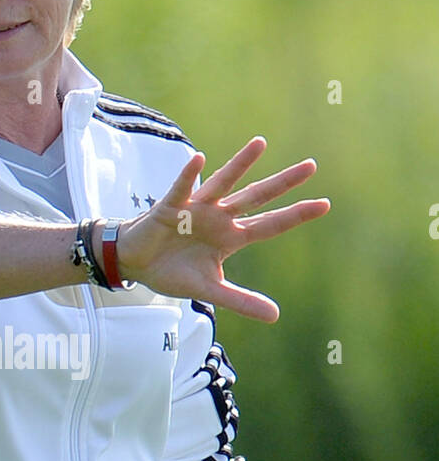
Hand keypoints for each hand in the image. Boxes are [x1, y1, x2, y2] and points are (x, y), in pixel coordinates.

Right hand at [116, 136, 330, 321]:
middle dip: (283, 183)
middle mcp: (219, 217)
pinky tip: (199, 159)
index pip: (270, 224)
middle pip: (257, 197)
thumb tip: (275, 316)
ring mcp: (197, 209)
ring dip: (241, 164)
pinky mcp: (170, 207)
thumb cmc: (172, 270)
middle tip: (311, 166)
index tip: (325, 204)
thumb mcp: (209, 290)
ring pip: (224, 183)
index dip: (295, 215)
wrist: (136, 264)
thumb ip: (241, 301)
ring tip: (260, 144)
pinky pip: (182, 189)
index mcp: (231, 237)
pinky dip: (189, 175)